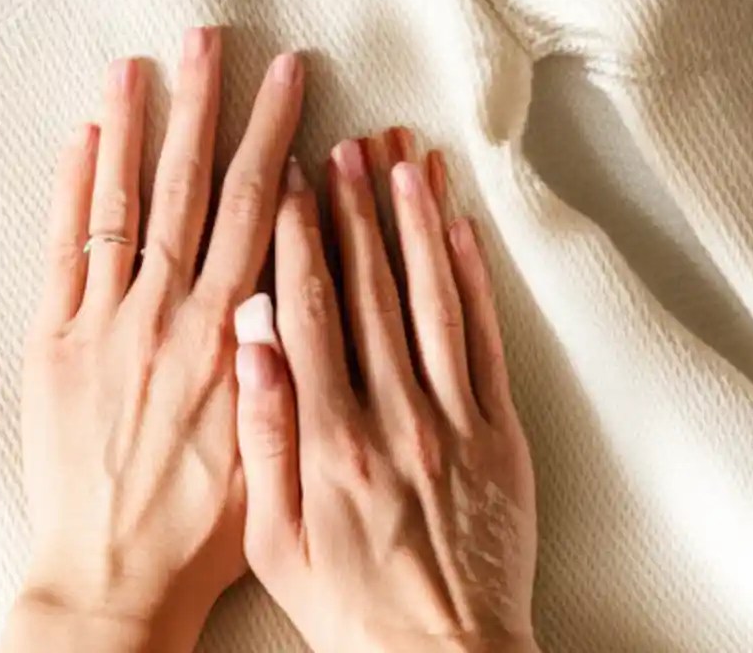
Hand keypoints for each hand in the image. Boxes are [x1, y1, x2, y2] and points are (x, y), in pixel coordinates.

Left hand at [3, 28, 303, 652]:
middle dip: (210, 107)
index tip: (288, 91)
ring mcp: (103, 323)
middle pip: (195, 189)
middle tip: (216, 44)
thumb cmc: (201, 528)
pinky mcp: (53, 343)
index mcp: (227, 339)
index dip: (273, 142)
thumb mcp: (274, 448)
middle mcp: (166, 316)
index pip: (258, 215)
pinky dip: (72, 190)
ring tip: (143, 64)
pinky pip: (63, 249)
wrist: (112, 577)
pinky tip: (84, 139)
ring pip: (124, 204)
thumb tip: (288, 285)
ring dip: (136, 127)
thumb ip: (282, 364)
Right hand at [233, 136, 538, 651]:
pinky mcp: (501, 436)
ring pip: (435, 301)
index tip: (294, 182)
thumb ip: (263, 440)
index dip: (300, 238)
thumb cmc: (351, 608)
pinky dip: (477, 282)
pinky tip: (464, 232)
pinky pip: (488, 344)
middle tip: (350, 145)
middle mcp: (396, 418)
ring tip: (408, 162)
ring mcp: (456, 422)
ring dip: (419, 226)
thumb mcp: (276, 541)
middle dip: (358, 210)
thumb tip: (251, 347)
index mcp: (331, 440)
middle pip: (373, 292)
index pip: (310, 313)